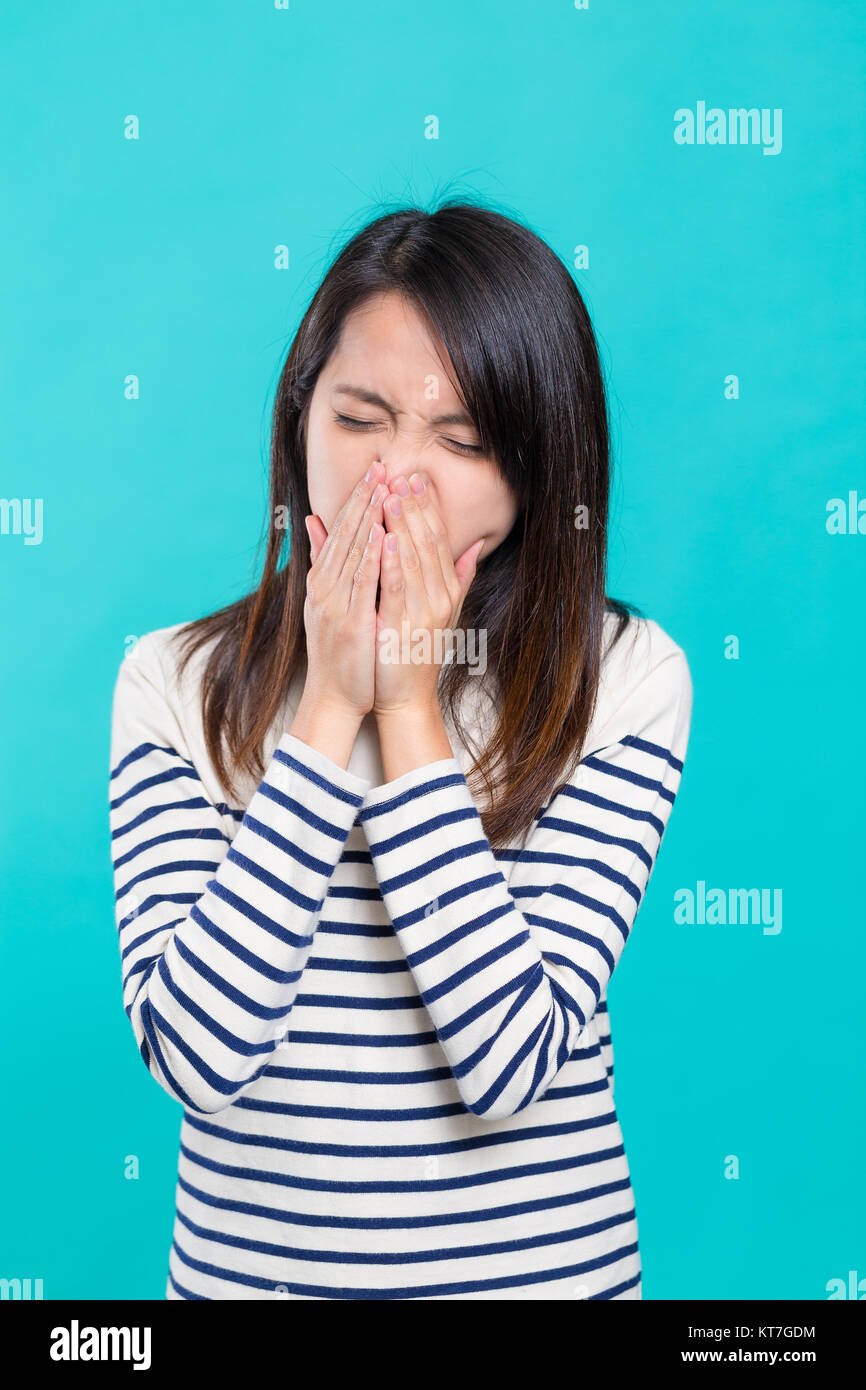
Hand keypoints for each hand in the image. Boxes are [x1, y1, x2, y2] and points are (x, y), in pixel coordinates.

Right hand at [301, 461, 386, 719]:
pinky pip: (362, 586)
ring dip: (369, 520)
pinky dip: (371, 560)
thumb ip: (322, 561)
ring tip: (384, 489)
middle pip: (346, 536)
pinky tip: (383, 537)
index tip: (375, 472)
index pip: (341, 532)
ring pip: (353, 554)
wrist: (333, 697)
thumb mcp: (325, 601)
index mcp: (323, 581)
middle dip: (364, 500)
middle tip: (382, 467)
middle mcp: (325, 588)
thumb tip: (314, 522)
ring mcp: (335, 604)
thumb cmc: (338, 651)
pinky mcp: (350, 623)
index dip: (357, 500)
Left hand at [374, 471, 483, 715]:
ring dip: (402, 527)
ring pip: (414, 561)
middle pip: (428, 543)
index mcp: (446, 590)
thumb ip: (458, 577)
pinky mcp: (404, 628)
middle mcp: (439, 598)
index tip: (416, 478)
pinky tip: (385, 540)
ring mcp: (423, 613)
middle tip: (402, 474)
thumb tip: (473, 545)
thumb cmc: (416, 653)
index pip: (438, 539)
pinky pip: (398, 590)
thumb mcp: (442, 611)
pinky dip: (392, 564)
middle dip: (414, 507)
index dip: (427, 507)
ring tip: (391, 496)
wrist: (405, 697)